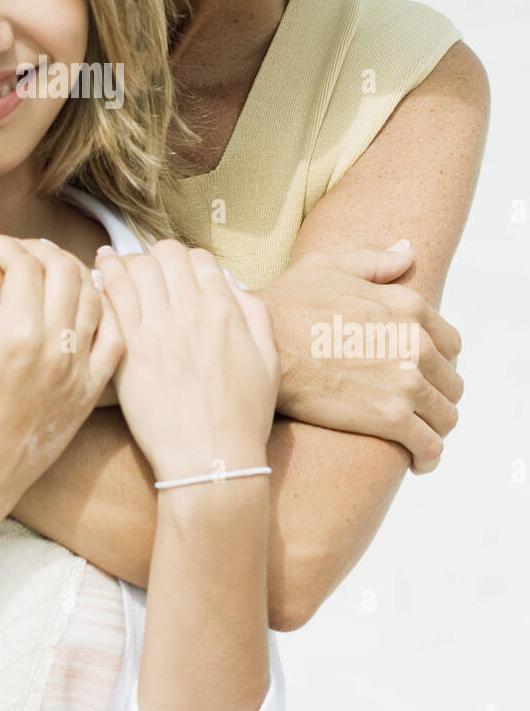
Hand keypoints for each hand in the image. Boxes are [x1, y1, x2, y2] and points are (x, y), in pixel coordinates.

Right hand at [0, 232, 123, 519]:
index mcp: (16, 335)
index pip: (25, 266)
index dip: (5, 244)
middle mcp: (56, 349)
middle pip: (65, 272)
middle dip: (40, 249)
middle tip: (17, 248)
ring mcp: (77, 373)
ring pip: (94, 300)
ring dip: (75, 272)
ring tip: (50, 266)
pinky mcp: (86, 395)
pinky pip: (114, 340)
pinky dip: (107, 312)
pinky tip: (88, 302)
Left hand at [95, 239, 279, 478]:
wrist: (212, 459)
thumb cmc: (242, 418)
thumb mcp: (268, 362)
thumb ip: (255, 316)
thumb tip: (234, 288)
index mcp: (225, 310)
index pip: (199, 258)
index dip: (186, 262)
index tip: (175, 276)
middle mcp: (192, 310)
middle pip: (167, 254)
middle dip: (156, 258)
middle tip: (146, 273)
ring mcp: (159, 326)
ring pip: (138, 265)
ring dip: (129, 262)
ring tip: (117, 267)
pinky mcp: (131, 345)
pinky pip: (113, 291)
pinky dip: (106, 272)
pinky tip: (100, 270)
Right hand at [257, 243, 462, 473]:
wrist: (260, 344)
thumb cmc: (286, 304)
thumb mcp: (328, 267)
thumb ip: (375, 261)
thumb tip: (407, 251)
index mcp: (407, 306)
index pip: (449, 344)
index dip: (437, 362)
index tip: (419, 375)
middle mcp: (416, 343)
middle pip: (451, 382)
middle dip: (436, 396)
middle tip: (412, 408)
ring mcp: (407, 382)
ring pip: (445, 416)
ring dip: (433, 427)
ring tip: (415, 435)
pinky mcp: (391, 418)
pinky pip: (430, 446)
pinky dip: (427, 456)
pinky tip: (415, 459)